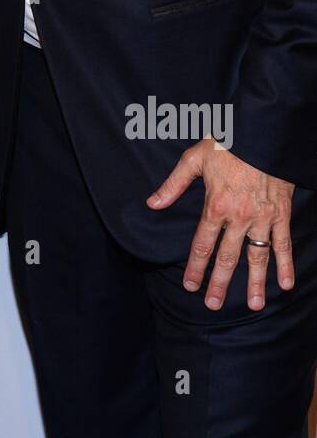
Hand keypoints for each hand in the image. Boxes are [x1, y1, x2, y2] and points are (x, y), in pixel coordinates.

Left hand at [147, 138, 293, 310]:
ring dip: (256, 283)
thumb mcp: (194, 158)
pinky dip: (287, 265)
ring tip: (255, 305)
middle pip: (228, 257)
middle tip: (213, 304)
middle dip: (220, 283)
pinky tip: (286, 284)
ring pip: (258, 257)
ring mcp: (262, 218)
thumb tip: (152, 204)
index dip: (195, 267)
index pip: (202, 245)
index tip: (190, 285)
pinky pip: (284, 244)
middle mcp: (239, 217)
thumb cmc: (226, 142)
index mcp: (216, 205)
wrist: (262, 132)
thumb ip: (173, 184)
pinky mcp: (281, 214)